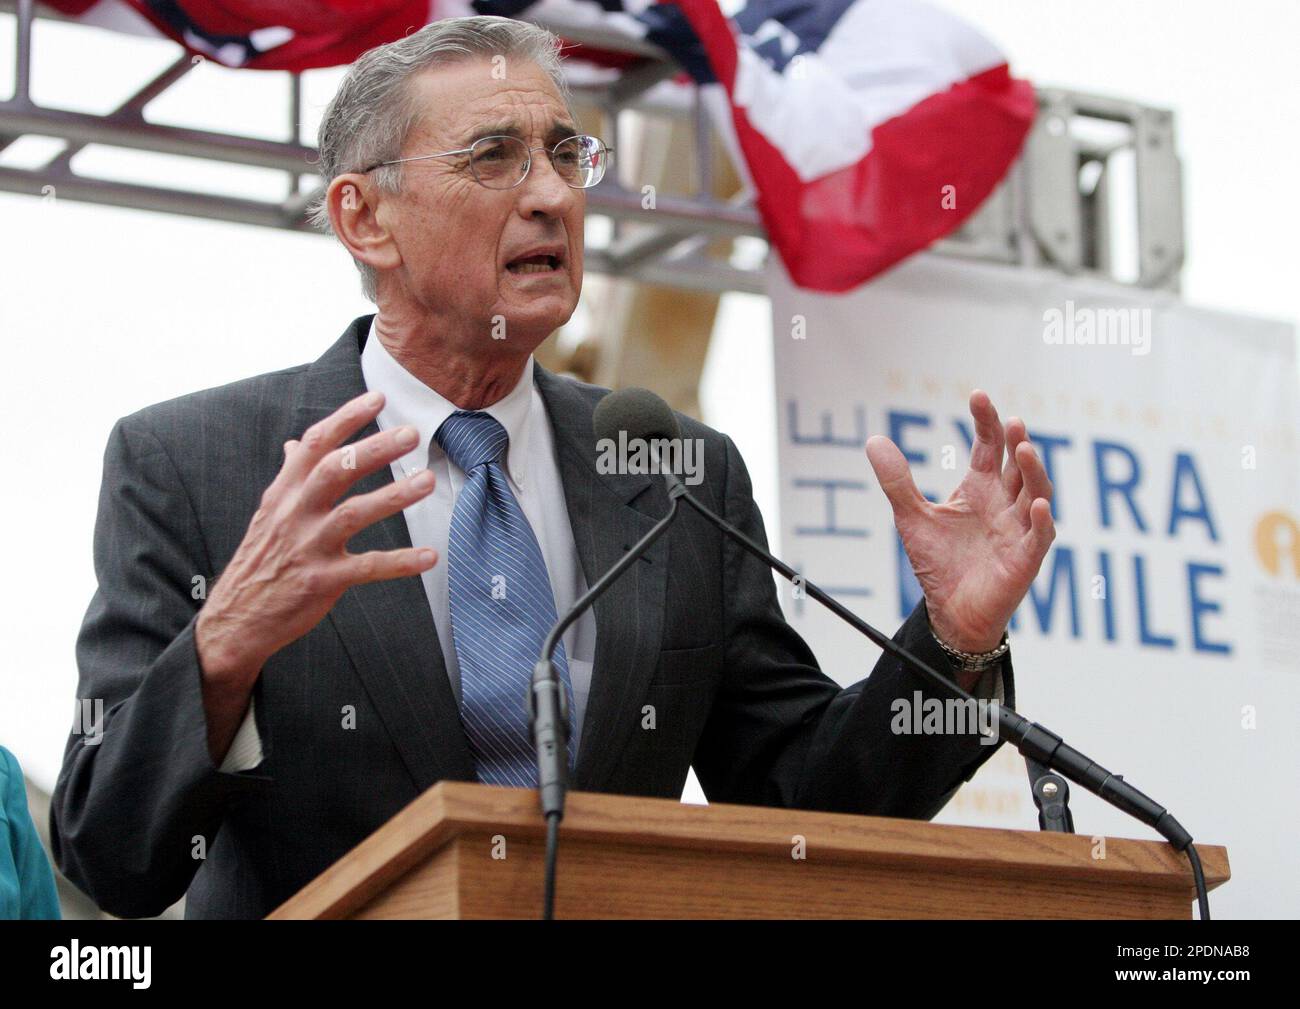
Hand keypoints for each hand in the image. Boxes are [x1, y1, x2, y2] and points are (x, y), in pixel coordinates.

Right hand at [195, 390, 437, 682]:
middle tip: (411, 435)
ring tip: (427, 481)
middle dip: (373, 449)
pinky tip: (429, 556)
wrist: (236, 617)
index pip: (314, 444)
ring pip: (353, 513)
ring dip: (394, 496)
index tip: (377, 399)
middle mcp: (295, 513)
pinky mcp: (322, 580)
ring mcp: (308, 547)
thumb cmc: (261, 559)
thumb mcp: (269, 512)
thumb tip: (293, 444)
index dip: (346, 418)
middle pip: (334, 471)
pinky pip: (367, 568)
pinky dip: (400, 562)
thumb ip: (289, 476)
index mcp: (284, 492)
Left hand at [865, 390, 1054, 652]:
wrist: (950, 612)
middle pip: (1017, 465)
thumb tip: (873, 440)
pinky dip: (1040, 521)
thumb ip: (896, 480)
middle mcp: (1004, 503)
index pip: (989, 446)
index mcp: (980, 488)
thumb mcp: (911, 517)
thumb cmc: (938, 563)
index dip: (986, 421)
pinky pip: (1039, 536)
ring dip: (1033, 472)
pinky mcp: (1025, 559)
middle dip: (1016, 442)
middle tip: (1012, 421)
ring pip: (1035, 493)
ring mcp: (1018, 529)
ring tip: (1024, 449)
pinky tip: (1036, 505)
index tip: (978, 395)